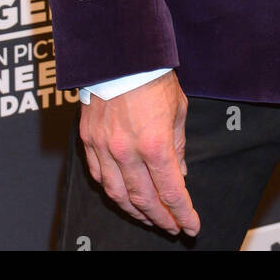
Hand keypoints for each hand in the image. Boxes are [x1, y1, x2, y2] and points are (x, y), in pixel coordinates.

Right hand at [79, 71, 199, 235]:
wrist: (120, 53)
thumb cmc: (152, 75)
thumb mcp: (177, 110)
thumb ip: (177, 146)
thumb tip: (179, 173)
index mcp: (155, 143)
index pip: (172, 192)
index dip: (183, 213)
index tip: (191, 226)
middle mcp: (128, 151)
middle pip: (144, 200)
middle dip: (161, 218)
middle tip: (172, 226)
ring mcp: (104, 148)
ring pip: (118, 194)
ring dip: (135, 211)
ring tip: (149, 217)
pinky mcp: (88, 140)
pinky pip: (98, 176)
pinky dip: (112, 191)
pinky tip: (123, 195)